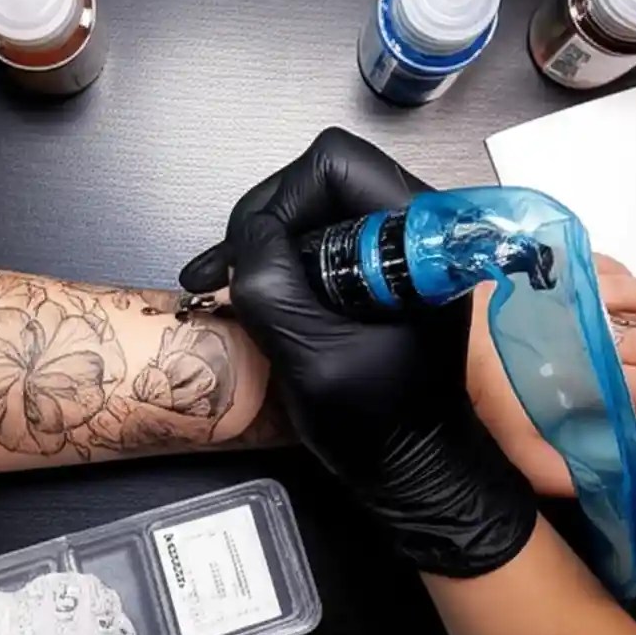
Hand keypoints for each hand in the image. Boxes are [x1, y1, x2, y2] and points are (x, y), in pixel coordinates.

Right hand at [180, 128, 536, 576]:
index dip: (278, 201)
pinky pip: (314, 240)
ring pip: (309, 208)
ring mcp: (393, 248)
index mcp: (418, 239)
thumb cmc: (380, 426)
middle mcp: (411, 228)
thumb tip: (245, 232)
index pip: (334, 166)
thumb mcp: (311, 357)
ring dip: (260, 243)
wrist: (414, 468)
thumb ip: (272, 284)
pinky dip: (272, 261)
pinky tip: (236, 288)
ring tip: (218, 282)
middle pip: (317, 180)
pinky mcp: (375, 270)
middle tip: (222, 271)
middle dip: (262, 223)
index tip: (248, 255)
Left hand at [469, 255, 635, 495]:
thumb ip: (578, 473)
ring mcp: (571, 296)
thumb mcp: (522, 450)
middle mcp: (587, 335)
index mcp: (585, 379)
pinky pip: (599, 265)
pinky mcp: (550, 267)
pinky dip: (622, 273)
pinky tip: (629, 281)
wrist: (436, 338)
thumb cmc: (477, 394)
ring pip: (635, 295)